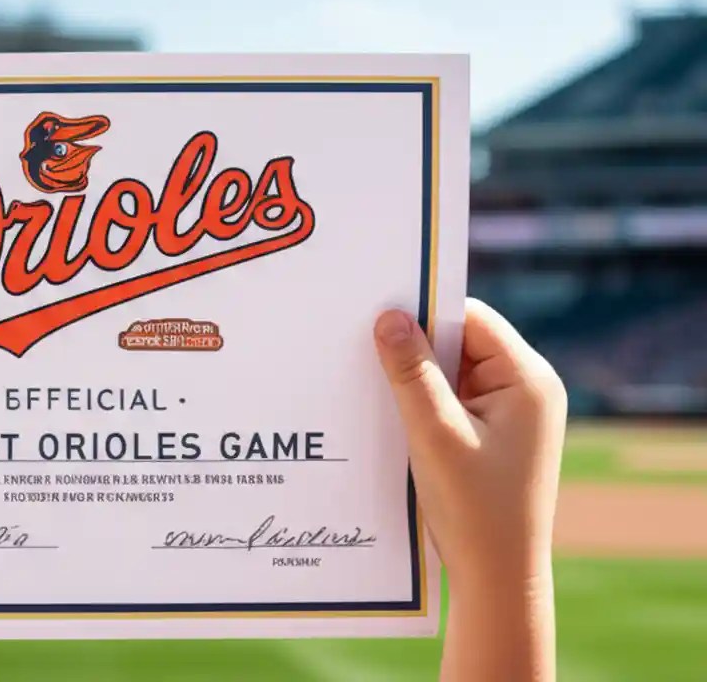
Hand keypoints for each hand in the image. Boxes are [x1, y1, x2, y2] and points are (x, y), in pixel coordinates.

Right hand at [374, 298, 565, 681]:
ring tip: (376, 389)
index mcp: (528, 380)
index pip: (470, 318)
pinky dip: (424, 404)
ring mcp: (513, 414)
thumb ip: (412, 373)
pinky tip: (393, 418)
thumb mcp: (435, 434)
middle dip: (415, 348)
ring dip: (416, 379)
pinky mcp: (495, 435)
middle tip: (365, 351)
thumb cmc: (474, 510)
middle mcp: (528, 389)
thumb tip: (389, 316)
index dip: (424, 314)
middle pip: (461, 342)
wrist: (498, 579)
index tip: (375, 316)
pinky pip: (454, 400)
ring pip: (453, 372)